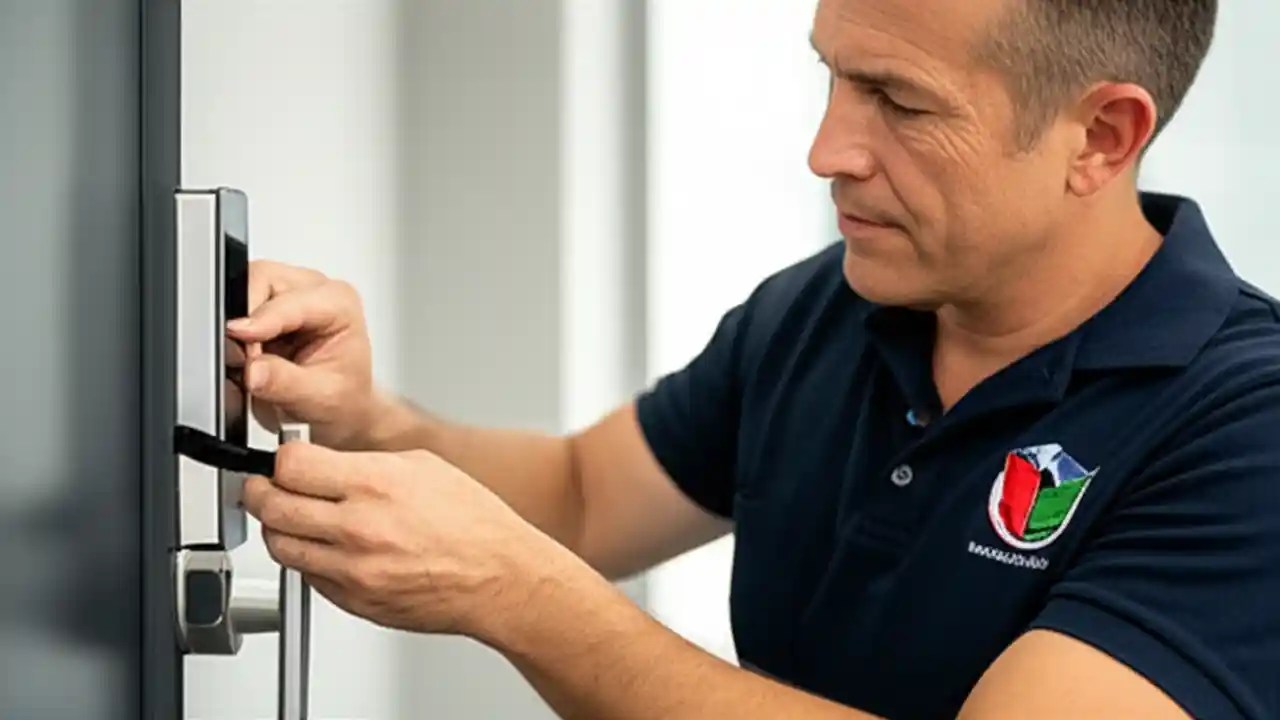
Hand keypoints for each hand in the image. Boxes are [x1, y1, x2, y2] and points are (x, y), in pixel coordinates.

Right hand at [226, 261, 376, 448]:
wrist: (342, 406)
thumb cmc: (343, 396)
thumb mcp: (318, 398)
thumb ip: (284, 383)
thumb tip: (252, 370)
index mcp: (338, 303)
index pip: (289, 299)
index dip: (260, 318)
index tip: (238, 334)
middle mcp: (315, 290)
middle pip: (261, 280)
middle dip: (244, 318)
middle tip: (242, 355)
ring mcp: (289, 293)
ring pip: (244, 289)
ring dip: (239, 327)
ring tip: (249, 360)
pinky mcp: (267, 304)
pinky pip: (237, 306)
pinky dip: (236, 334)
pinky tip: (251, 356)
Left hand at [241, 441, 572, 637]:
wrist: (496, 577)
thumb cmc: (472, 524)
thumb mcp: (422, 467)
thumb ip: (363, 463)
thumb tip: (323, 462)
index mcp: (375, 484)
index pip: (289, 465)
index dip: (280, 459)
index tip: (284, 460)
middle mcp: (358, 526)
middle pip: (272, 505)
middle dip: (261, 491)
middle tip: (266, 486)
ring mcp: (352, 568)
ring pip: (280, 545)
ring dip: (279, 528)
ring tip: (294, 517)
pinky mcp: (352, 600)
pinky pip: (307, 576)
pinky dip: (309, 559)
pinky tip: (330, 547)